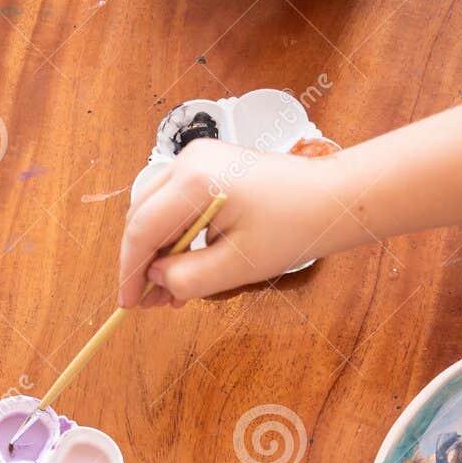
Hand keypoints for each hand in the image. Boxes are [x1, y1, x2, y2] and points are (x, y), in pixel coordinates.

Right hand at [116, 138, 357, 307]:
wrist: (332, 199)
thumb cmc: (294, 228)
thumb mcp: (238, 266)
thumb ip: (188, 278)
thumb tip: (155, 280)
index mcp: (194, 182)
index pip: (141, 230)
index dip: (130, 271)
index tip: (129, 303)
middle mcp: (189, 161)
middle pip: (142, 216)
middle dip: (142, 261)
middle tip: (152, 302)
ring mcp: (199, 159)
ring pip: (157, 210)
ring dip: (159, 250)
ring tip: (172, 290)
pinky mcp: (210, 166)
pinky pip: (177, 202)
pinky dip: (176, 235)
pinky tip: (187, 264)